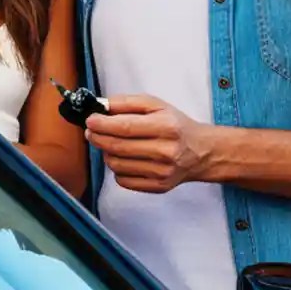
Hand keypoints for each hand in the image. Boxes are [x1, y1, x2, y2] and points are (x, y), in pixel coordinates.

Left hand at [84, 95, 213, 193]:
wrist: (200, 152)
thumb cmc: (175, 125)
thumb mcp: (155, 105)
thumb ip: (126, 102)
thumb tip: (100, 106)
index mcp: (166, 127)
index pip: (125, 127)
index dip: (102, 124)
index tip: (90, 120)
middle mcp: (166, 151)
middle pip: (118, 147)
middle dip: (98, 138)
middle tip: (91, 131)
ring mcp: (162, 172)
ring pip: (117, 165)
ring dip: (107, 153)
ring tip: (111, 144)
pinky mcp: (158, 187)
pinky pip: (123, 180)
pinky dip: (117, 169)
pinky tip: (124, 159)